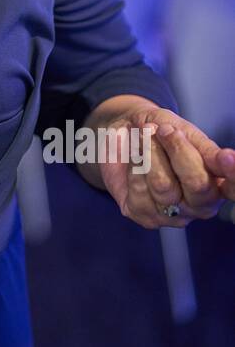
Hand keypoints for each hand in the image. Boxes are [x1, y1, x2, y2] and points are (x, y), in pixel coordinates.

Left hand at [88, 102, 234, 228]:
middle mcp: (199, 205)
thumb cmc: (160, 131)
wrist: (123, 131)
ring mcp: (172, 215)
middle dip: (178, 150)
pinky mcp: (144, 216)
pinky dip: (134, 166)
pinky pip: (139, 190)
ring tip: (143, 138)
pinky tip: (133, 160)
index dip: (232, 174)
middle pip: (197, 184)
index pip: (233, 186)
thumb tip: (227, 158)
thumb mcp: (185, 131)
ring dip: (150, 154)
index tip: (226, 157)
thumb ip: (205, 149)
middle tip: (164, 130)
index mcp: (217, 183)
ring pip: (163, 186)